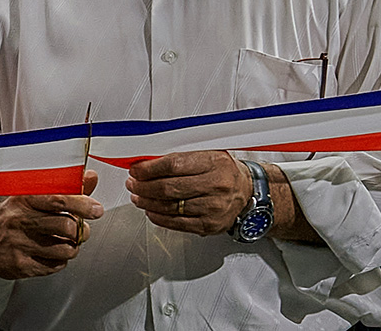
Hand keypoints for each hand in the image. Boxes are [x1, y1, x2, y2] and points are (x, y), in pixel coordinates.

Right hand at [0, 170, 101, 279]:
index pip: (57, 199)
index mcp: (23, 199)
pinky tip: (51, 252)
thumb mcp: (30, 196)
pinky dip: (60, 260)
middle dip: (80, 229)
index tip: (95, 208)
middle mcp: (20, 221)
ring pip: (66, 249)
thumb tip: (90, 177)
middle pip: (65, 226)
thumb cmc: (10, 216)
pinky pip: (56, 266)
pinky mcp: (22, 266)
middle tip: (79, 228)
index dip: (81, 203)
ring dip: (72, 246)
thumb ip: (63, 188)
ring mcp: (20, 245)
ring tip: (65, 240)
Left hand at [125, 151, 252, 234]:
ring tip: (137, 197)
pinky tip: (151, 211)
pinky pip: (178, 223)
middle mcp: (216, 186)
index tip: (136, 169)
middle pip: (169, 188)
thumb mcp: (206, 154)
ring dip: (147, 202)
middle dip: (144, 186)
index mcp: (213, 163)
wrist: (248, 191)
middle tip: (133, 184)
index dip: (148, 168)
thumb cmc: (224, 171)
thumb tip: (146, 162)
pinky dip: (159, 218)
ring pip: (170, 207)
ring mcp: (213, 208)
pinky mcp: (210, 226)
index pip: (173, 165)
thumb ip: (179, 158)